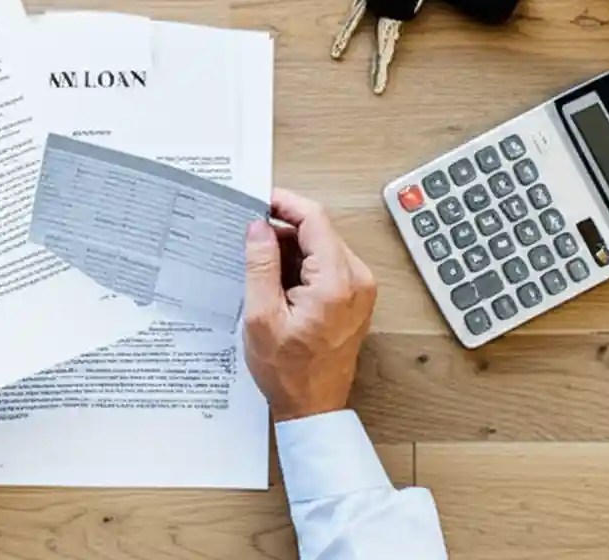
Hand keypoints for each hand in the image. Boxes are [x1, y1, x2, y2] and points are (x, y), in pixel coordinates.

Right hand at [242, 188, 376, 422]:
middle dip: (282, 229)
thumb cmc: (288, 372)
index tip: (258, 200)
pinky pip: (327, 264)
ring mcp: (360, 287)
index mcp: (336, 282)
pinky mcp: (355, 296)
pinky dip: (302, 264)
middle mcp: (356, 279)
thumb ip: (260, 266)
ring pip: (322, 245)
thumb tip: (257, 228)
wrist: (314, 407)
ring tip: (259, 269)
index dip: (284, 203)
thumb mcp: (260, 317)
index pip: (314, 219)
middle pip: (319, 230)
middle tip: (248, 238)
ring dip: (290, 248)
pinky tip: (277, 282)